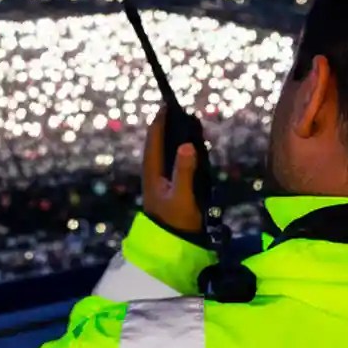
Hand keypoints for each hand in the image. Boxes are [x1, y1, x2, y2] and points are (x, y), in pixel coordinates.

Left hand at [141, 108, 202, 232]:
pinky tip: (195, 147)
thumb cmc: (176, 221)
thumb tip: (187, 144)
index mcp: (152, 169)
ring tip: (191, 123)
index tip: (169, 102)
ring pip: (169, 151)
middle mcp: (155, 171)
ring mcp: (163, 179)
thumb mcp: (182, 195)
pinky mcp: (172, 186)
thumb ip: (185, 170)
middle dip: (172, 125)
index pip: (154, 137)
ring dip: (179, 137)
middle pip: (161, 141)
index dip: (161, 119)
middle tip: (184, 111)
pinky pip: (177, 161)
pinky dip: (185, 151)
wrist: (174, 244)